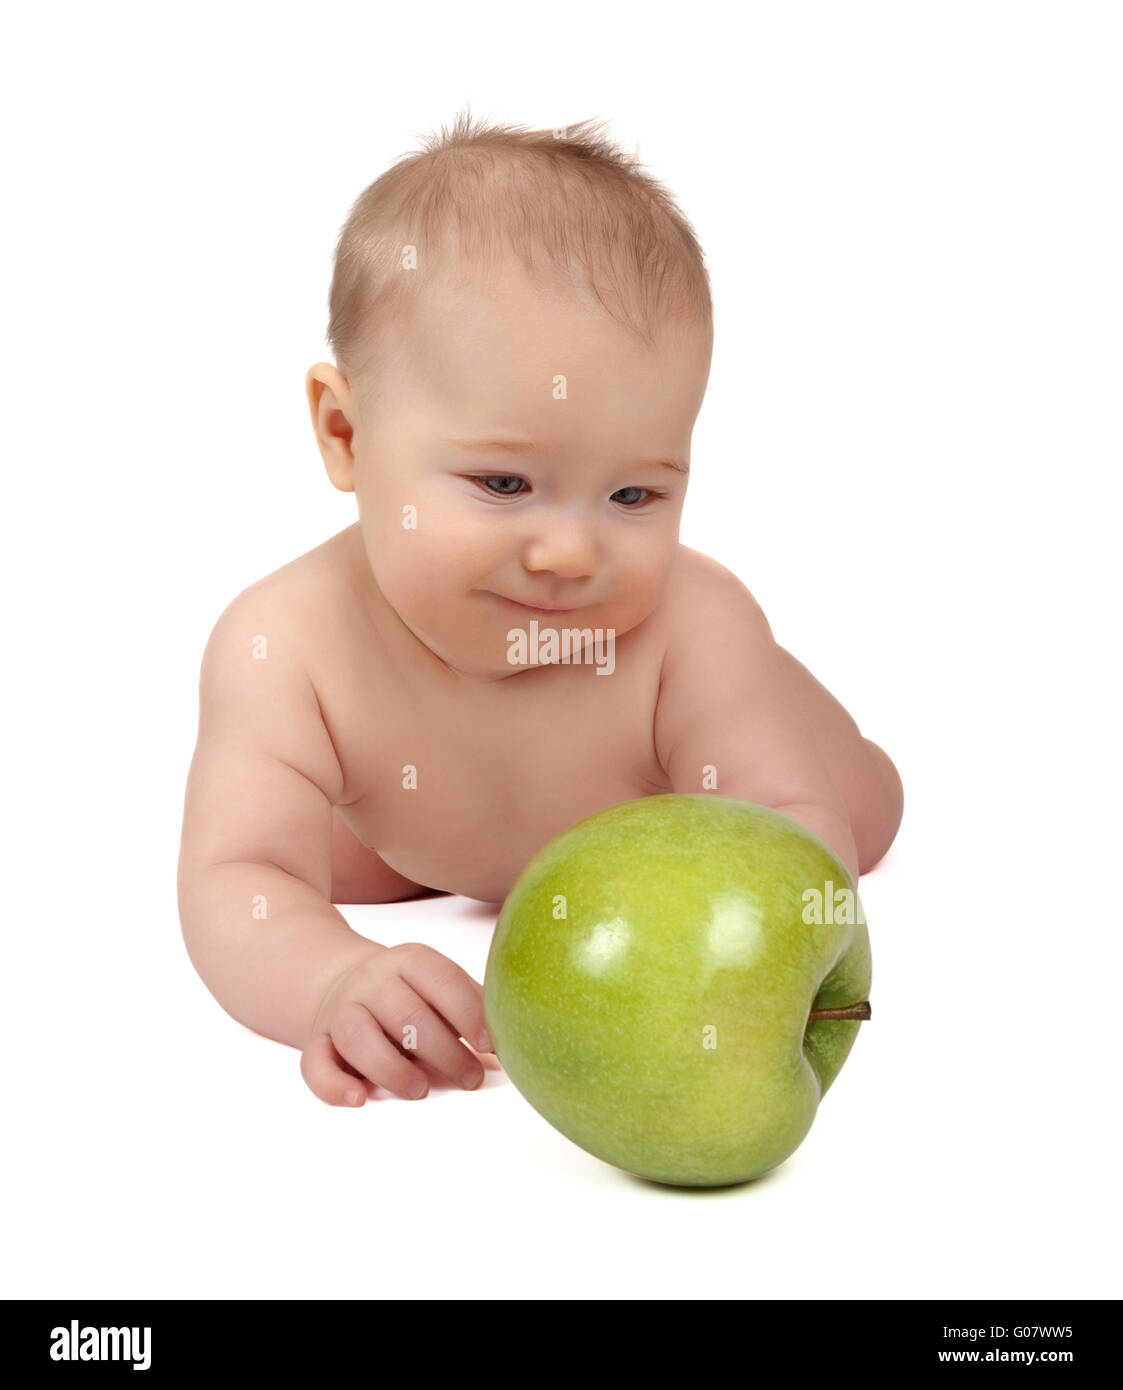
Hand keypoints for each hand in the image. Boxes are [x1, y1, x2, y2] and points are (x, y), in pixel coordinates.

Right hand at [301, 944, 491, 1105]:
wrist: (343, 982)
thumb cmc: (411, 993)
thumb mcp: (439, 986)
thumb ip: (470, 1007)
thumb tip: (511, 1049)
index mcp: (410, 960)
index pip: (442, 980)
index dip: (467, 1012)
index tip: (490, 1045)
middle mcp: (372, 980)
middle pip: (406, 1014)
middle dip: (443, 1051)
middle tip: (470, 1079)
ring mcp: (341, 1009)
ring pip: (359, 1037)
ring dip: (392, 1068)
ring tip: (421, 1091)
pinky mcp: (317, 1040)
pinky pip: (315, 1063)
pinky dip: (333, 1085)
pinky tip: (358, 1100)